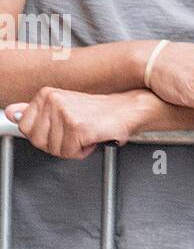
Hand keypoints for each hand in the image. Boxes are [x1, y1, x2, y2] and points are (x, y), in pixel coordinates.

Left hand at [5, 88, 141, 159]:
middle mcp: (52, 100)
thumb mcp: (62, 108)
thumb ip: (33, 111)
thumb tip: (10, 112)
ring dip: (72, 149)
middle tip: (74, 134)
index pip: (26, 128)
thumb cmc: (98, 112)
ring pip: (54, 149)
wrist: (127, 109)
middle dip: (57, 145)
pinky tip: (91, 138)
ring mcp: (64, 113)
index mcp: (45, 94)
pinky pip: (70, 153)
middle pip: (38, 141)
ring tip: (84, 134)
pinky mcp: (77, 127)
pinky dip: (82, 151)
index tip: (60, 130)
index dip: (44, 136)